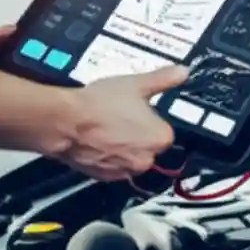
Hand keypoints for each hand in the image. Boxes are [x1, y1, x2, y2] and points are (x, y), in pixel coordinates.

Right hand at [45, 65, 188, 181]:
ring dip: (121, 147)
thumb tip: (184, 71)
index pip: (161, 129)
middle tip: (116, 117)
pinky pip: (111, 167)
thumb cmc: (102, 101)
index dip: (147, 118)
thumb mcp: (135, 84)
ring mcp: (125, 171)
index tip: (132, 109)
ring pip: (128, 157)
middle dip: (135, 135)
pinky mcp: (104, 177)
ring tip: (102, 128)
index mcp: (161, 137)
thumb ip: (162, 79)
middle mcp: (147, 159)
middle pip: (146, 145)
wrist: (65, 121)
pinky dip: (105, 157)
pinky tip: (93, 141)